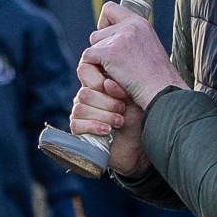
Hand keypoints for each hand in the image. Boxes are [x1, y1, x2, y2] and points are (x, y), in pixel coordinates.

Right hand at [71, 57, 152, 178]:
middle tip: (122, 109)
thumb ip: (121, 85)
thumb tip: (107, 82)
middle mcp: (87, 97)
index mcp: (99, 84)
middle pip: (84, 93)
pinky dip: (94, 126)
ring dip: (103, 115)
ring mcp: (81, 114)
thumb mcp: (134, 97)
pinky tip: (107, 130)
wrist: (140, 145)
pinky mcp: (79, 131)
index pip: (85, 71)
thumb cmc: (139, 118)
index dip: (101, 81)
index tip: (122, 92)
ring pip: (80, 108)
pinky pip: (76, 124)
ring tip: (120, 121)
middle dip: (107, 102)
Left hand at [81, 2, 185, 109]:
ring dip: (98, 63)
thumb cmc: (157, 81)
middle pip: (97, 33)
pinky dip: (93, 72)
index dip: (103, 23)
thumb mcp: (149, 51)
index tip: (107, 39)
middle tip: (114, 69)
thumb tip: (110, 42)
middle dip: (101, 51)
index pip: (110, 9)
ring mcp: (120, 38)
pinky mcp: (110, 52)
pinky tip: (108, 81)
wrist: (163, 93)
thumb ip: (131, 42)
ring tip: (115, 76)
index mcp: (141, 24)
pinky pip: (88, 58)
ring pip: (92, 47)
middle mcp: (131, 26)